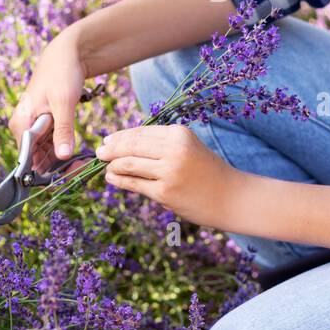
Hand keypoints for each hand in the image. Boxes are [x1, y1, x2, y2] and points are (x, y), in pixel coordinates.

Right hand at [10, 28, 90, 172]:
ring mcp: (34, 128)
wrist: (67, 53)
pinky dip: (64, 152)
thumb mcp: (64, 102)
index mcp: (20, 124)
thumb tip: (62, 156)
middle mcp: (23, 129)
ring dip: (63, 163)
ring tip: (84, 166)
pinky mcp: (45, 126)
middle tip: (81, 171)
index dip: (45, 174)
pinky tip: (80, 159)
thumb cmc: (62, 73)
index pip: (27, 160)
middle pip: (36, 160)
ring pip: (45, 155)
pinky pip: (52, 146)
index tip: (67, 179)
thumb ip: (63, 130)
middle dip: (57, 170)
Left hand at [95, 124, 237, 227]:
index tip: (108, 140)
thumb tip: (125, 143)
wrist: (230, 197)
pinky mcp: (165, 193)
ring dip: (112, 165)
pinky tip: (112, 179)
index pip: (140, 132)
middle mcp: (173, 149)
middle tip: (98, 152)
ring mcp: (168, 172)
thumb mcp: (188, 147)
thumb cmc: (207, 171)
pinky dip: (119, 181)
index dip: (120, 136)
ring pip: (129, 164)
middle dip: (111, 149)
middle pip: (131, 146)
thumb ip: (161, 144)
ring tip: (106, 167)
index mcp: (179, 133)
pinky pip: (134, 184)